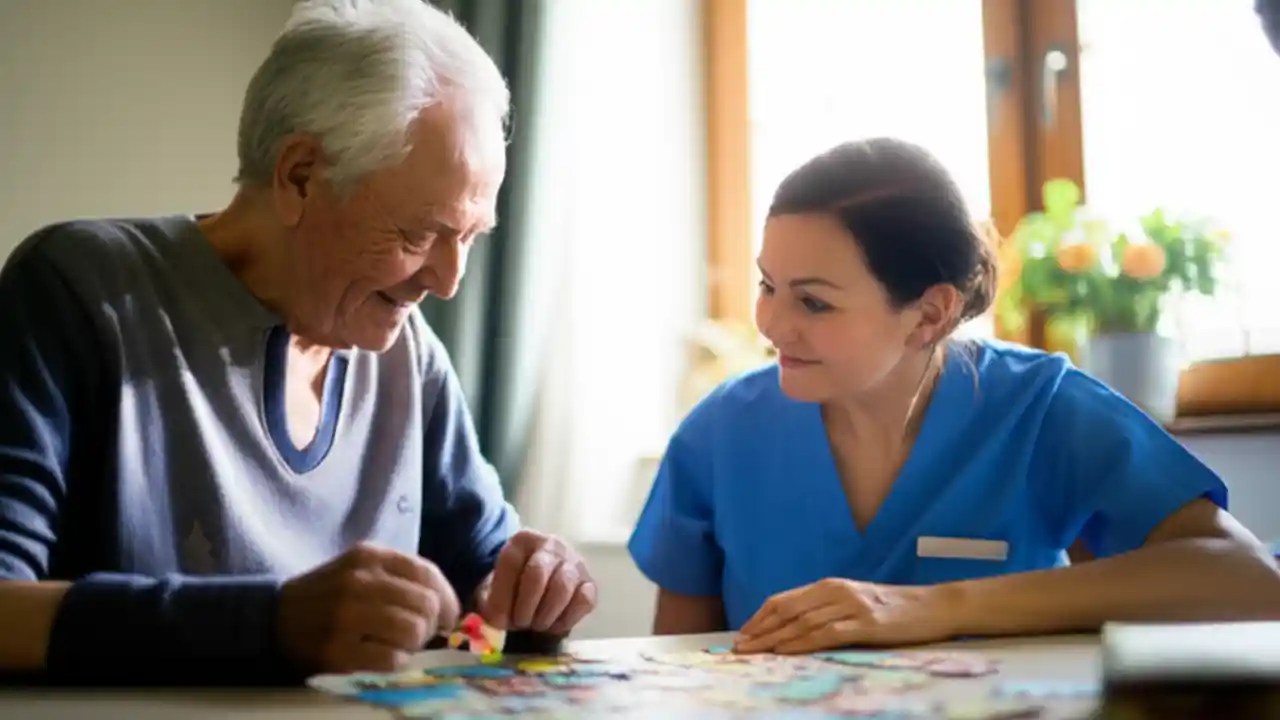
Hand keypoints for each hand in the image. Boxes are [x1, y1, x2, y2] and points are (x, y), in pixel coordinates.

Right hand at [276, 543, 460, 672]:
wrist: (274, 618)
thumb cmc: (329, 595)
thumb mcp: (361, 569)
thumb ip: (402, 577)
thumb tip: (447, 606)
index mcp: (368, 556)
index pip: (427, 573)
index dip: (447, 598)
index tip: (447, 615)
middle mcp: (358, 582)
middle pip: (425, 604)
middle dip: (432, 624)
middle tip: (422, 634)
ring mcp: (345, 617)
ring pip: (412, 631)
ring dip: (414, 644)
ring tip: (400, 645)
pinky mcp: (337, 651)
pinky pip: (391, 659)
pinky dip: (396, 661)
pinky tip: (383, 656)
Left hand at [478, 529, 596, 634]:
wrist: (539, 582)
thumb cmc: (514, 587)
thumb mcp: (494, 589)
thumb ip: (491, 605)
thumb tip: (497, 624)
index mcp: (522, 541)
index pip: (510, 563)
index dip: (502, 597)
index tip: (498, 621)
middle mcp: (551, 545)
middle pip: (537, 574)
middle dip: (525, 607)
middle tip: (520, 624)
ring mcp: (574, 562)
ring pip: (562, 587)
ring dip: (546, 615)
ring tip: (536, 625)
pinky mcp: (590, 582)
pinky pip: (584, 601)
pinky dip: (567, 619)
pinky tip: (554, 625)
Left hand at [734, 578, 955, 653]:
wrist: (934, 606)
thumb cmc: (893, 608)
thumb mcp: (853, 601)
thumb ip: (825, 609)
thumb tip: (792, 626)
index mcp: (829, 585)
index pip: (784, 600)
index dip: (760, 617)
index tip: (742, 633)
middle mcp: (835, 591)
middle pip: (787, 611)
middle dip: (759, 630)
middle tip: (738, 647)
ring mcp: (851, 606)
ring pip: (802, 623)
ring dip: (774, 639)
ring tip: (753, 652)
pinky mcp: (866, 623)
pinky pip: (826, 634)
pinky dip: (802, 643)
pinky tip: (785, 651)